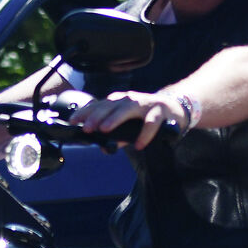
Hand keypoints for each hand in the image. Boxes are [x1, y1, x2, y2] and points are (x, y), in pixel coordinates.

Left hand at [70, 89, 187, 148]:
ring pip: (128, 109)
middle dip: (97, 116)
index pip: (98, 105)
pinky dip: (144, 134)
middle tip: (87, 127)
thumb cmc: (146, 116)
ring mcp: (145, 104)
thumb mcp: (129, 126)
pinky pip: (151, 123)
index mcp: (118, 102)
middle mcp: (129, 100)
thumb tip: (104, 147)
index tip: (73, 121)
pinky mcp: (159, 112)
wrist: (174, 109)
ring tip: (105, 129)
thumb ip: (116, 136)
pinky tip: (138, 145)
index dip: (85, 112)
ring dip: (115, 118)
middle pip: (110, 105)